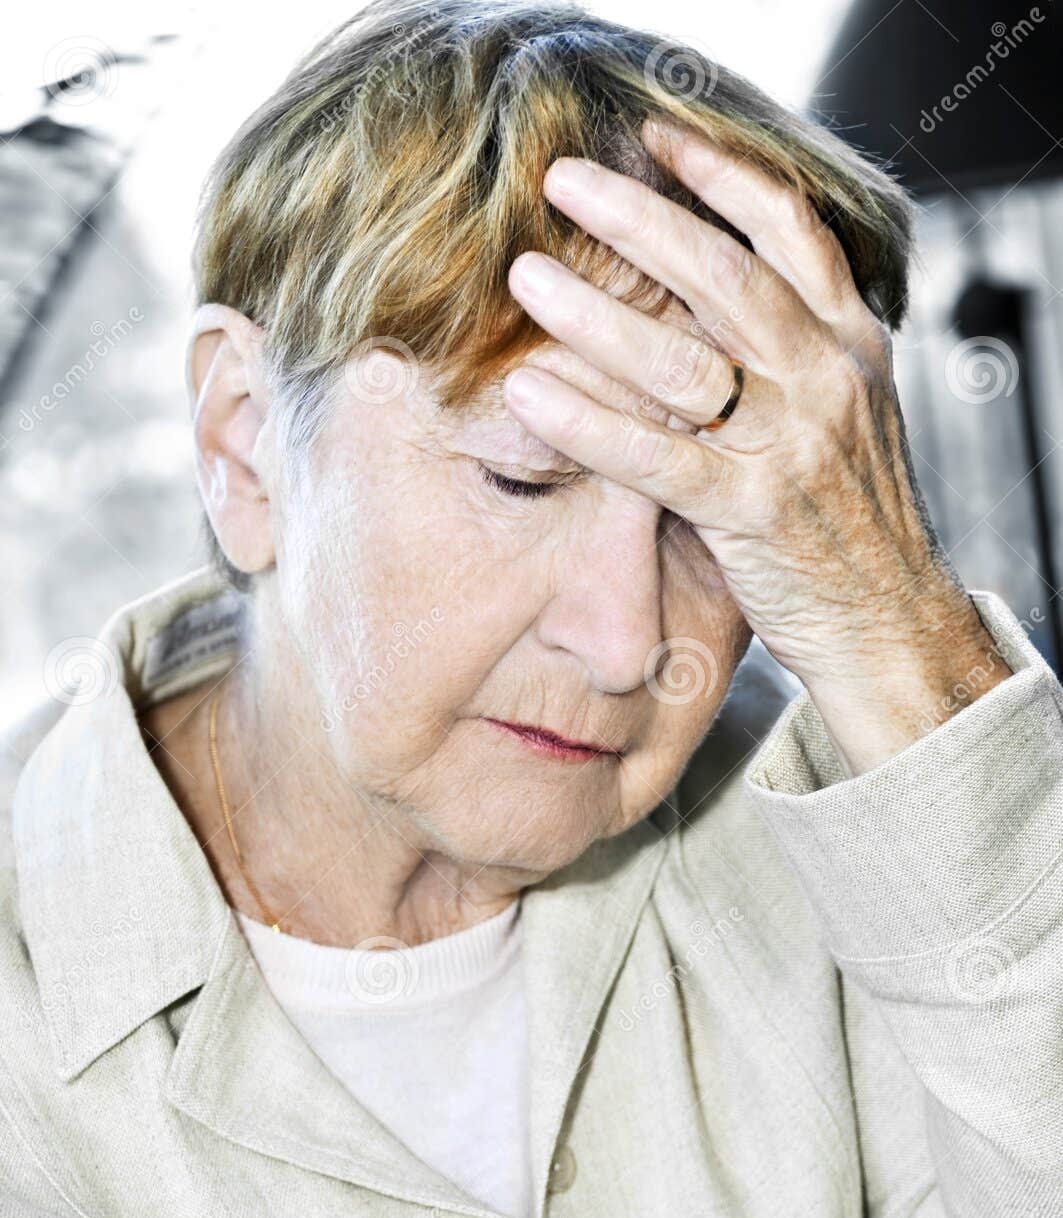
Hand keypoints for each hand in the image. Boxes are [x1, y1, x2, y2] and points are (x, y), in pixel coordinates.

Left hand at [503, 117, 1007, 775]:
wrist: (891, 622)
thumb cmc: (849, 522)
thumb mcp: (844, 415)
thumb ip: (793, 354)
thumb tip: (700, 302)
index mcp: (853, 345)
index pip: (792, 231)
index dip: (721, 178)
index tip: (655, 140)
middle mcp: (828, 380)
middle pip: (725, 274)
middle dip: (638, 218)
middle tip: (562, 183)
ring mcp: (793, 445)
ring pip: (683, 358)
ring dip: (596, 312)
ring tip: (526, 277)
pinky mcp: (753, 514)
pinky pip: (655, 457)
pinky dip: (587, 423)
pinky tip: (527, 395)